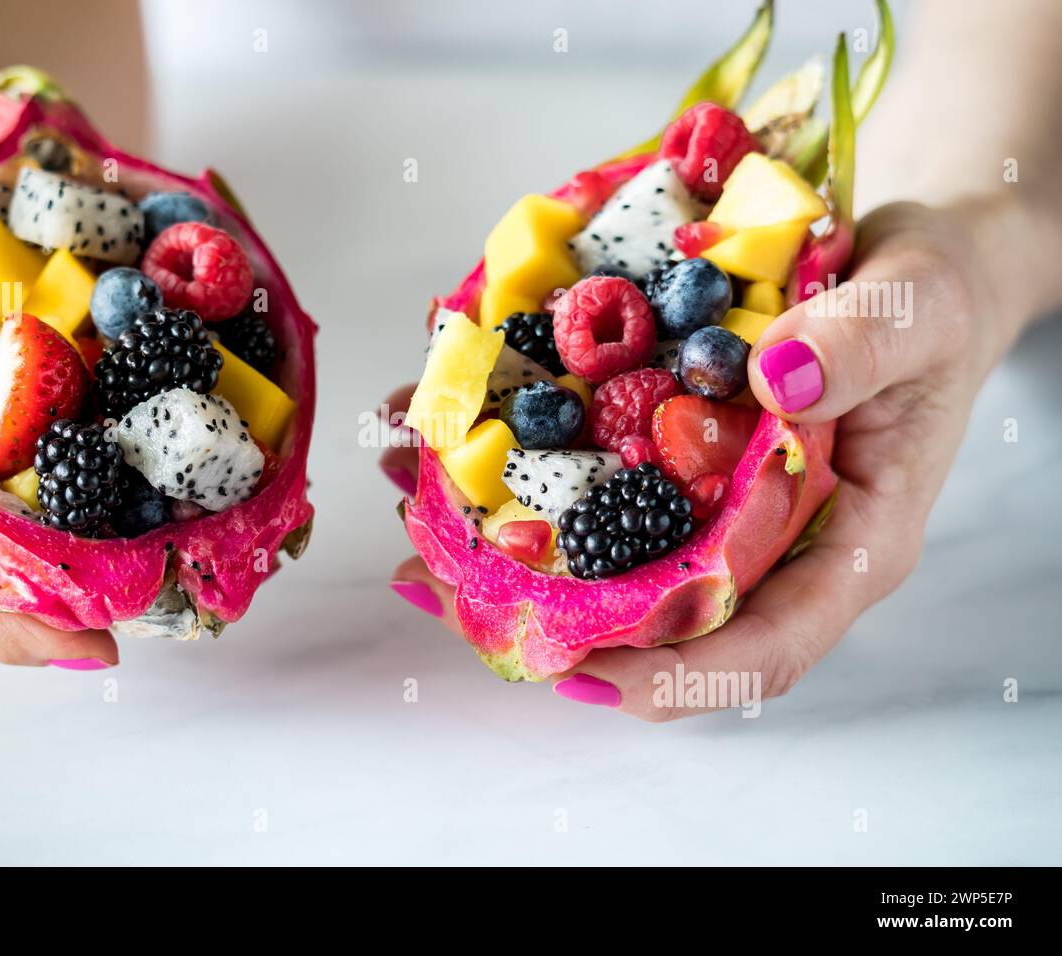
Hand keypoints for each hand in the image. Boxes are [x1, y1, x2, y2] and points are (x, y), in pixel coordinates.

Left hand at [382, 201, 1012, 717]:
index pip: (768, 647)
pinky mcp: (667, 458)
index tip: (587, 672)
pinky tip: (437, 434)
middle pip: (662, 618)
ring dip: (505, 545)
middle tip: (450, 590)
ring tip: (415, 517)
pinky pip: (590, 479)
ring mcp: (710, 504)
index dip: (680, 675)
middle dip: (553, 619)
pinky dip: (512, 464)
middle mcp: (766, 542)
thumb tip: (778, 375)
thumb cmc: (931, 305)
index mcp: (844, 546)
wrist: (904, 270)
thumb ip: (861, 346)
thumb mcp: (920, 311)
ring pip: (608, 557)